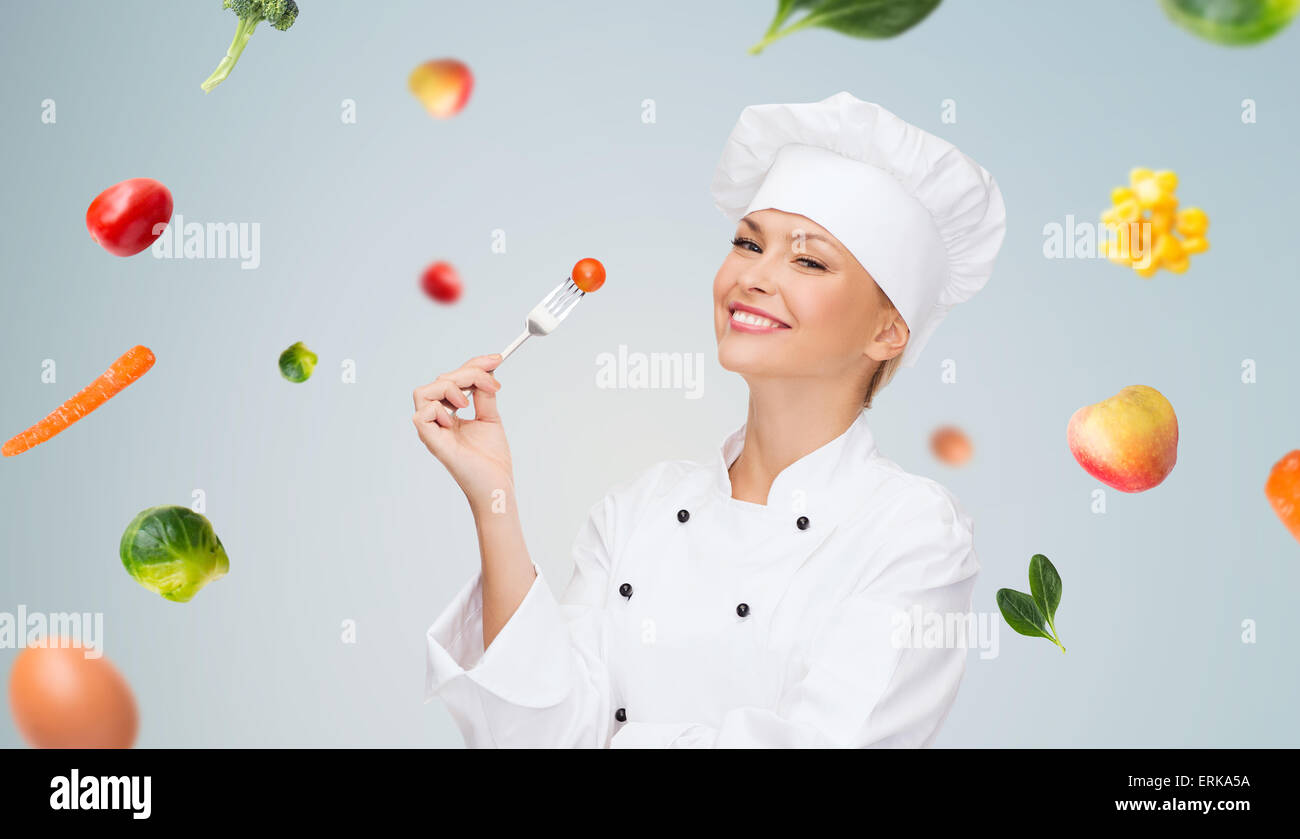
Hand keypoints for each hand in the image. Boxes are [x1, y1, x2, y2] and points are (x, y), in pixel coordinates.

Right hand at [412, 354, 511, 505]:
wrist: (496, 484)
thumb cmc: (491, 459)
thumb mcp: (490, 418)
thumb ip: (484, 395)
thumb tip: (487, 372)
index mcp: (450, 414)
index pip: (454, 379)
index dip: (474, 364)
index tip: (497, 359)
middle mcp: (438, 420)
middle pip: (441, 379)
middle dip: (469, 373)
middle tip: (492, 384)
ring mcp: (432, 430)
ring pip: (424, 391)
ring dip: (450, 388)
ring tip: (469, 404)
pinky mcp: (431, 441)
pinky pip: (421, 414)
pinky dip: (439, 409)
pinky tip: (457, 418)